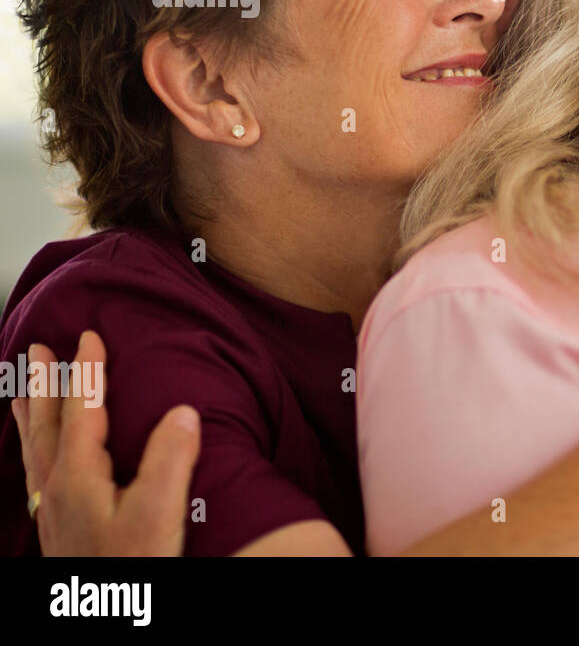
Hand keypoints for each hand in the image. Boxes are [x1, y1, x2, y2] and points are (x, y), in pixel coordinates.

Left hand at [11, 330, 200, 555]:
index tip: (88, 335)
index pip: (81, 411)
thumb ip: (170, 459)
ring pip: (34, 450)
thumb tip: (182, 411)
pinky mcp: (57, 532)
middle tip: (37, 349)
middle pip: (46, 425)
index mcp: (79, 478)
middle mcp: (57, 491)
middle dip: (44, 385)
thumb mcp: (161, 512)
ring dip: (31, 414)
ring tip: (22, 390)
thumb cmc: (137, 567)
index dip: (86, 371)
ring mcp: (52, 513)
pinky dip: (33, 451)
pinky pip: (35, 475)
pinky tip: (39, 457)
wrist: (114, 616)